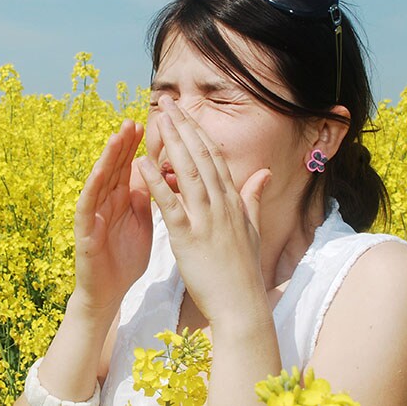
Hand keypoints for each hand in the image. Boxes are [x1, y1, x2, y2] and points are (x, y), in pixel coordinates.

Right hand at [72, 119, 152, 315]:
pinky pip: (87, 205)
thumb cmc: (125, 259)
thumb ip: (145, 199)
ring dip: (108, 158)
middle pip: (114, 167)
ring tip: (116, 137)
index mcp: (122, 200)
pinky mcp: (85, 231)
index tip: (150, 124)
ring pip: (100, 180)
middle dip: (123, 144)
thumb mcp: (142, 223)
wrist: (109, 293)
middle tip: (133, 120)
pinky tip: (99, 172)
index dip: (138, 146)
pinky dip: (93, 187)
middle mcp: (106, 202)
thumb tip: (156, 173)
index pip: (130, 166)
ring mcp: (93, 214)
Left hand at [137, 96, 270, 324]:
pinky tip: (141, 163)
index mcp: (233, 201)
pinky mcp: (188, 237)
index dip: (198, 132)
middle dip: (184, 126)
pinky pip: (170, 204)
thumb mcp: (251, 229)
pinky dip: (156, 182)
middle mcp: (221, 204)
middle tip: (168, 102)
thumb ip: (253, 198)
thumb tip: (264, 173)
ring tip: (158, 119)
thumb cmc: (243, 270)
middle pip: (200, 156)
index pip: (214, 157)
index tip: (185, 113)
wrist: (241, 304)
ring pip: (187, 172)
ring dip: (172, 143)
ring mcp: (206, 219)